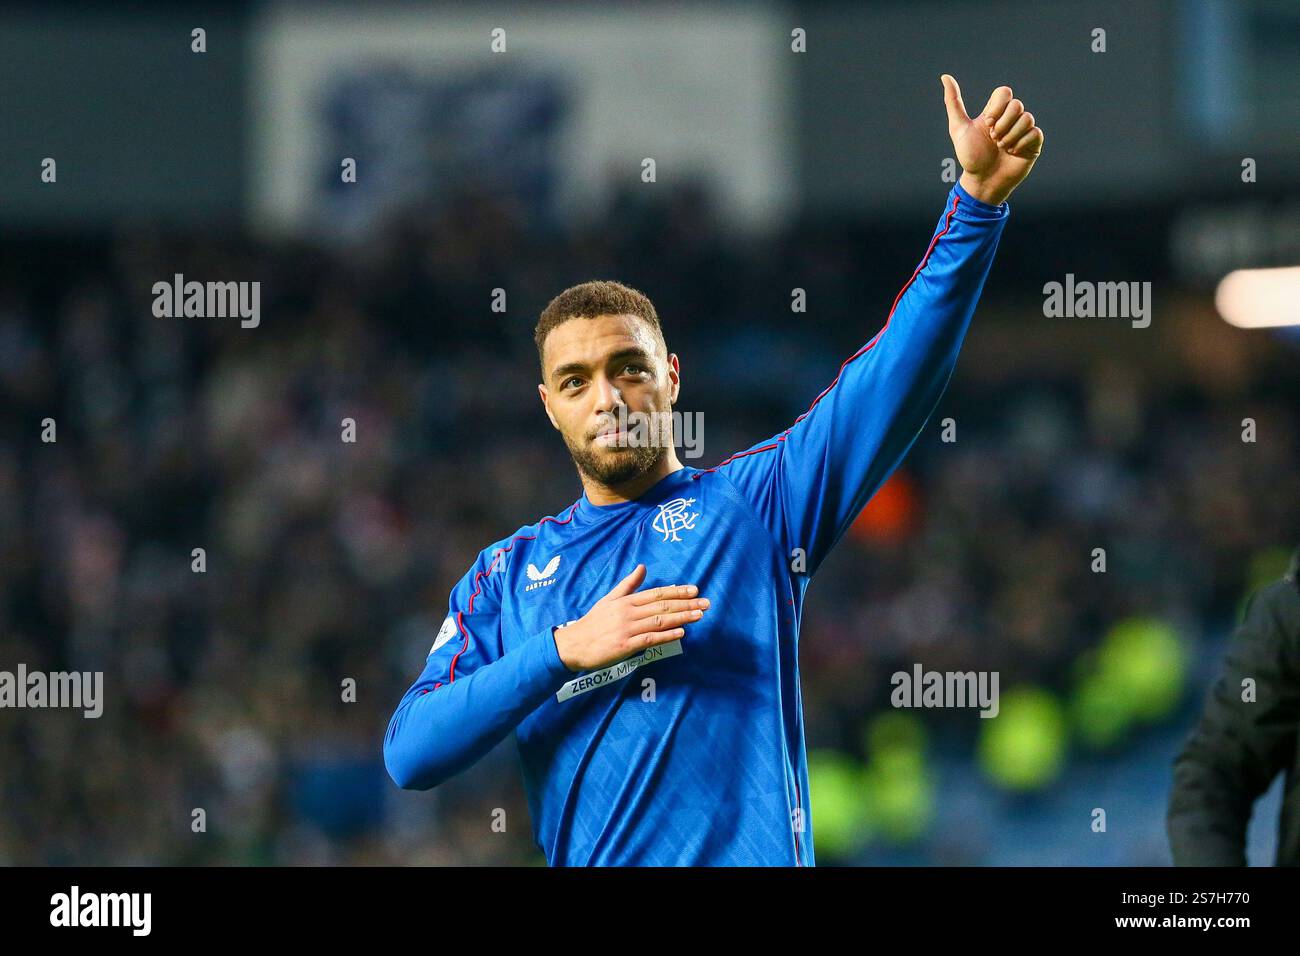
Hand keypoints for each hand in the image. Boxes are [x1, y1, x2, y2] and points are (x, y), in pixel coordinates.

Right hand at [552, 564, 709, 671]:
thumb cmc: (593, 622)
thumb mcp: (609, 599)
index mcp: (626, 601)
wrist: (574, 644)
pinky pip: (650, 639)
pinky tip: (681, 632)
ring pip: (659, 621)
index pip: (656, 594)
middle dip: (686, 604)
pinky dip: (667, 635)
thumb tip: (643, 567)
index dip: (677, 591)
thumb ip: (628, 584)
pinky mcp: (625, 645)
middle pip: (662, 606)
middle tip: (706, 603)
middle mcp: (628, 612)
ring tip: (699, 615)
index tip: (695, 590)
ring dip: (681, 617)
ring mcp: (627, 629)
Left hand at [941, 74, 1043, 205]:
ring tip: (1002, 148)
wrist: (982, 181)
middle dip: (1002, 124)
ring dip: (1010, 135)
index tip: (987, 124)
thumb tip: (945, 76)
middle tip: (994, 139)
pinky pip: (1035, 132)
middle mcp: (1010, 119)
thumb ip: (953, 103)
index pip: (1004, 92)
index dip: (997, 107)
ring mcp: (1023, 131)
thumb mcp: (959, 128)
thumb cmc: (970, 157)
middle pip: (1017, 105)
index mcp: (995, 112)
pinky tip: (1012, 153)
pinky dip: (1021, 143)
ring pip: (1027, 118)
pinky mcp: (1033, 143)